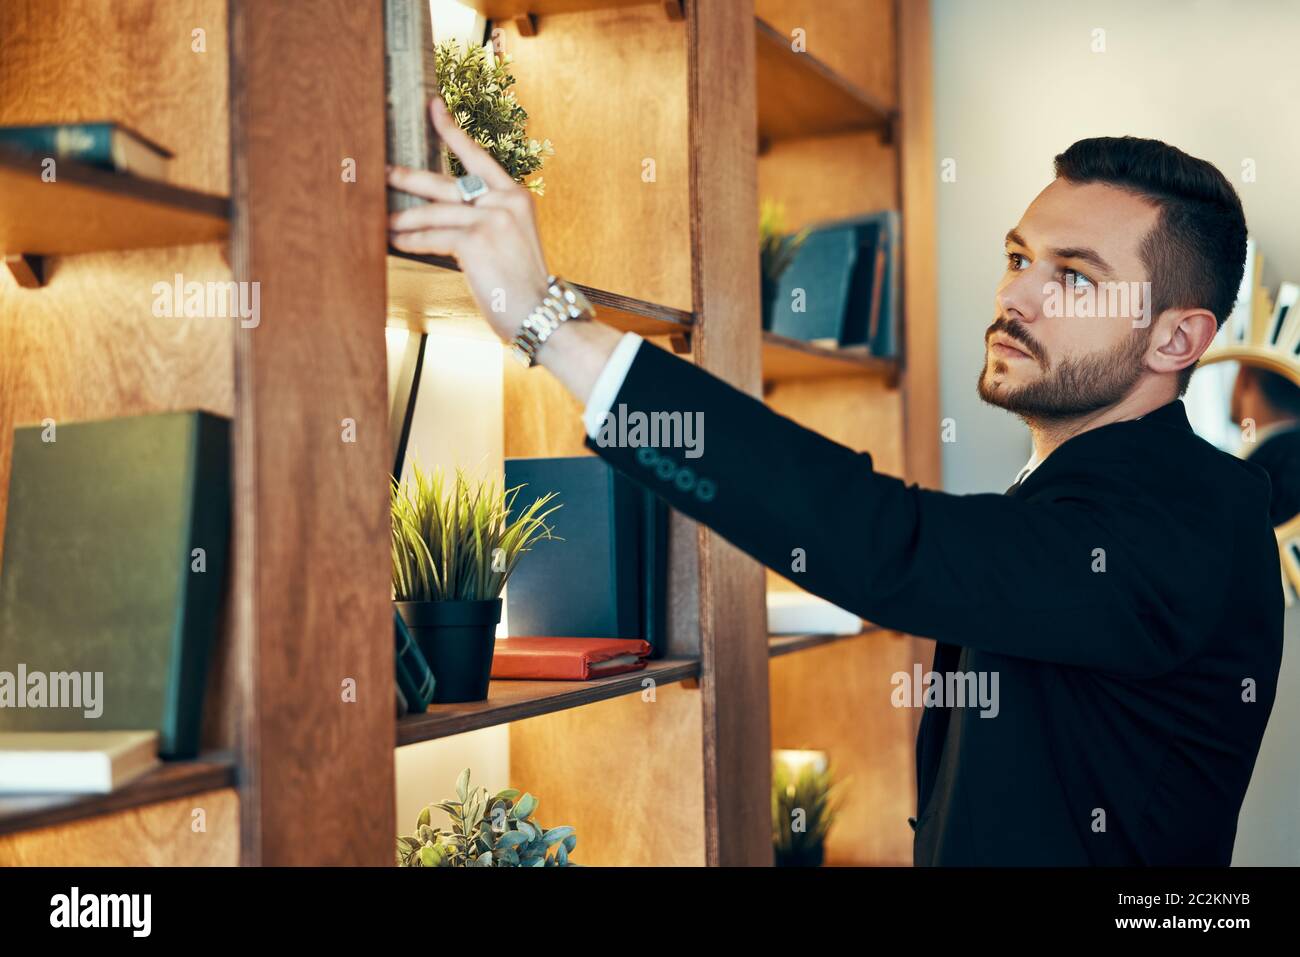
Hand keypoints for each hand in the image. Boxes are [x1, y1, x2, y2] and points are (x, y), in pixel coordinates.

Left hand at [387, 97, 550, 341]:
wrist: (540, 313)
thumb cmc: (520, 284)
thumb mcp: (512, 240)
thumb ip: (486, 219)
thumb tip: (441, 212)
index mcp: (515, 196)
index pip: (478, 157)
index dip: (452, 131)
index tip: (433, 106)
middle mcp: (504, 201)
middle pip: (445, 183)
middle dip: (408, 178)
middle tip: (382, 172)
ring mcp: (491, 219)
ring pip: (434, 213)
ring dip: (404, 220)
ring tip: (383, 222)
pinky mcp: (475, 240)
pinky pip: (432, 237)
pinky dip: (411, 241)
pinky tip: (396, 242)